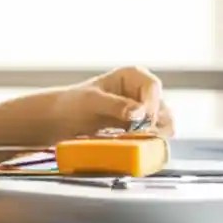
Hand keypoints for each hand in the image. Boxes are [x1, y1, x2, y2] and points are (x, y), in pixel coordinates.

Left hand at [47, 66, 175, 138]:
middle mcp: (142, 92)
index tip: (143, 119)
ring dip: (154, 135)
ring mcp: (143, 111)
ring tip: (136, 143)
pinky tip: (134, 147)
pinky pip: (153, 137)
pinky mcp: (139, 129)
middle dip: (155, 123)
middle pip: (162, 107)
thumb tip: (139, 112)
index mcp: (133, 75)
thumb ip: (115, 105)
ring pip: (163, 124)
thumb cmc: (73, 104)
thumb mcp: (91, 102)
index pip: (152, 87)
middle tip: (141, 135)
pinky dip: (147, 143)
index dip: (151, 103)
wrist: (60, 121)